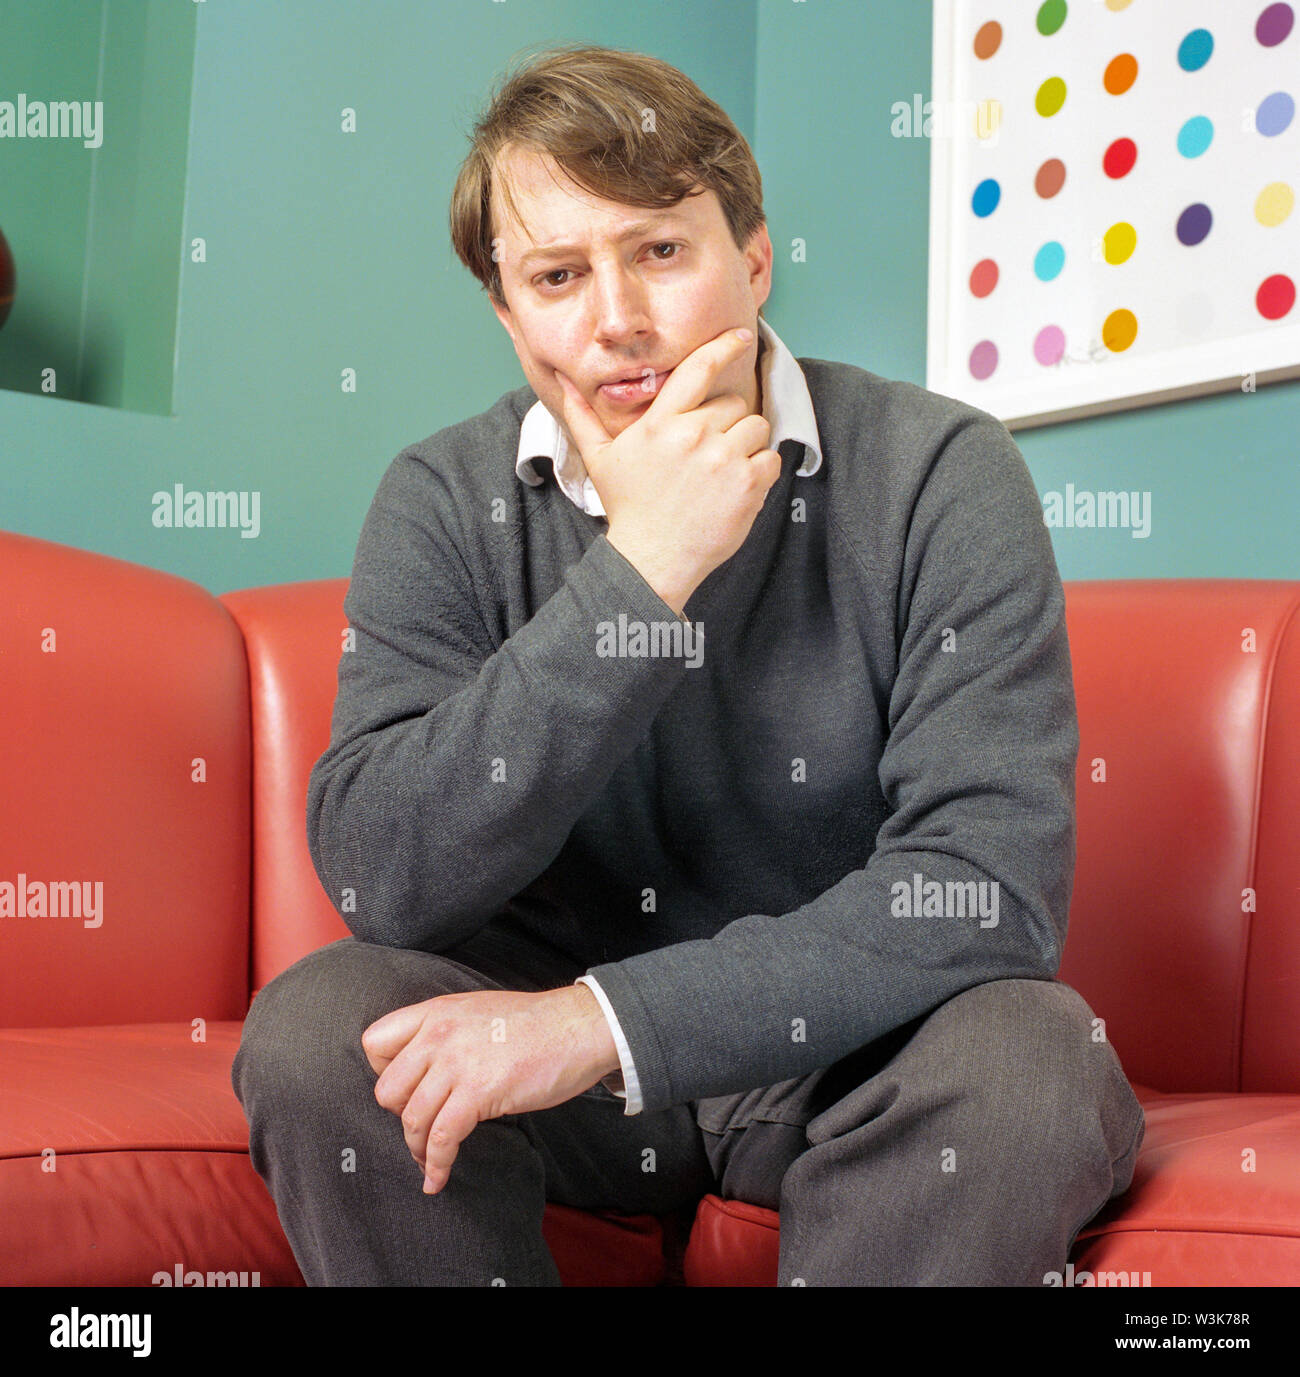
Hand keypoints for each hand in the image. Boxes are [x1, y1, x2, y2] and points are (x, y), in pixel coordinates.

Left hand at [361, 984, 618, 1194]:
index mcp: (436, 1012)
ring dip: (417, 1149)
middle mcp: (438, 1035)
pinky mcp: (478, 1092)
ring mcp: (457, 1063)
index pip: (374, 1042)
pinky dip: (437, 1166)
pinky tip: (438, 1179)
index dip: (383, 1072)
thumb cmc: (535, 1023)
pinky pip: (441, 1139)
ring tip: (429, 1162)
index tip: (407, 1088)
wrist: (578, 1026)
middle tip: (425, 1122)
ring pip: (412, 1119)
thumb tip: (427, 1066)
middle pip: (386, 1090)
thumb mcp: (478, 1011)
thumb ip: (446, 1031)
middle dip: (400, 1115)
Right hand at [552, 327, 782, 615]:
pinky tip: (736, 489)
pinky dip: (761, 472)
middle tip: (708, 456)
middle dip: (727, 424)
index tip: (740, 337)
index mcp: (660, 422)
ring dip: (746, 446)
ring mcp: (723, 458)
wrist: (651, 560)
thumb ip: (582, 416)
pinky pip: (770, 458)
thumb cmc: (629, 509)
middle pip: (733, 403)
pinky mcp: (747, 483)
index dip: (723, 347)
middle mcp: (693, 434)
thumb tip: (561, 381)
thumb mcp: (599, 460)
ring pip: (756, 427)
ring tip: (722, 473)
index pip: (698, 369)